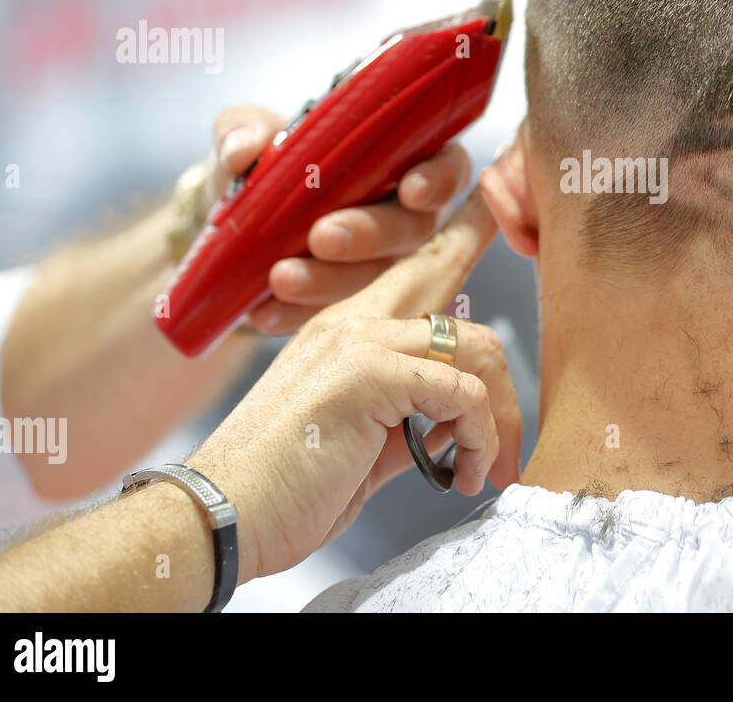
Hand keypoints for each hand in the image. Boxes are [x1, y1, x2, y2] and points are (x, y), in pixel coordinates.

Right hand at [186, 186, 521, 582]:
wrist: (220, 521)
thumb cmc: (282, 490)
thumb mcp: (359, 446)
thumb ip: (408, 422)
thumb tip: (455, 429)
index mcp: (347, 328)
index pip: (419, 265)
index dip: (465, 232)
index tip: (496, 212)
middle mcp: (354, 320)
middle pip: (465, 314)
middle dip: (504, 382)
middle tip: (512, 449)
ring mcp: (360, 339)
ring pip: (474, 348)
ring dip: (498, 417)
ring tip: (485, 470)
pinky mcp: (370, 372)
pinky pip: (462, 392)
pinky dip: (477, 439)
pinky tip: (460, 475)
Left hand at [206, 105, 472, 334]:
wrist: (225, 226)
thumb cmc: (258, 167)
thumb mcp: (244, 136)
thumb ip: (243, 130)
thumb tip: (245, 149)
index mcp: (400, 160)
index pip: (447, 167)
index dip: (438, 179)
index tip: (411, 189)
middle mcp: (403, 216)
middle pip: (412, 229)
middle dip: (370, 234)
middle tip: (323, 237)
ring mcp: (382, 266)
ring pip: (377, 279)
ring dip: (330, 281)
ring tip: (281, 278)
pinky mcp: (351, 306)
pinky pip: (336, 316)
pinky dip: (297, 315)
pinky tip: (263, 312)